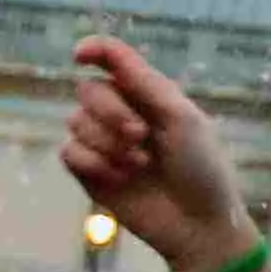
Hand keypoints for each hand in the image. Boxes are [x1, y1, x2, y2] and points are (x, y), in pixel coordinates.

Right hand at [62, 36, 258, 271]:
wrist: (199, 223)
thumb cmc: (201, 167)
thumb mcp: (180, 117)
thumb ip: (142, 80)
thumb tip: (101, 48)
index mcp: (148, 95)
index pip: (112, 60)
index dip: (93, 50)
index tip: (80, 55)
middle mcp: (122, 114)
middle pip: (88, 90)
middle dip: (111, 111)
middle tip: (140, 135)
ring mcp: (104, 144)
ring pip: (75, 121)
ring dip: (108, 143)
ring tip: (141, 164)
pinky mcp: (91, 173)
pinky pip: (70, 152)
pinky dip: (95, 164)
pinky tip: (122, 179)